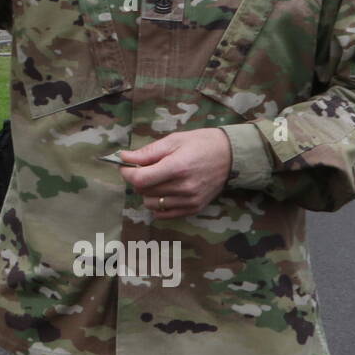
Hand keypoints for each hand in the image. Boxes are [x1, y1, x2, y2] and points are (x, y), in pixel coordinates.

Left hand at [117, 128, 231, 219]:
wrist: (231, 156)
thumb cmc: (201, 143)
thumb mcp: (174, 140)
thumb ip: (148, 152)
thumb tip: (124, 157)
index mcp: (177, 167)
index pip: (140, 180)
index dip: (127, 173)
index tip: (126, 166)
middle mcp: (184, 187)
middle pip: (144, 191)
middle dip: (138, 179)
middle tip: (145, 168)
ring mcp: (190, 200)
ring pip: (151, 204)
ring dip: (147, 192)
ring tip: (157, 179)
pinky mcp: (194, 208)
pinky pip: (164, 214)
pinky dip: (158, 204)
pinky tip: (164, 191)